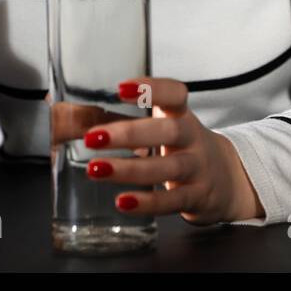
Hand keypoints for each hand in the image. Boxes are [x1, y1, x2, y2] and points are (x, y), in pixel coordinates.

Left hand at [69, 77, 265, 225]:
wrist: (228, 180)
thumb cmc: (182, 148)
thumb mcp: (165, 126)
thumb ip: (125, 117)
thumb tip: (63, 107)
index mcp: (181, 115)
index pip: (175, 94)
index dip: (152, 88)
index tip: (120, 87)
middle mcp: (192, 139)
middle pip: (168, 131)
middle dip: (130, 133)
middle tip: (92, 136)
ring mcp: (198, 169)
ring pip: (167, 167)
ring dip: (129, 169)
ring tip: (97, 169)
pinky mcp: (197, 197)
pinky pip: (172, 201)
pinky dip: (147, 202)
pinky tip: (123, 202)